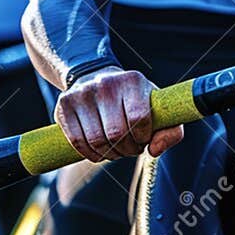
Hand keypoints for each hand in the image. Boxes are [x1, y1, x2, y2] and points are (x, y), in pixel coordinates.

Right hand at [54, 65, 183, 162]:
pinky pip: (77, 142)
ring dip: (109, 155)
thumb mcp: (156, 109)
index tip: (142, 139)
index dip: (142, 138)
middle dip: (126, 149)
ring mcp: (81, 94)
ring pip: (96, 141)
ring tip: (115, 150)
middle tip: (128, 149)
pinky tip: (99, 152)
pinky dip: (90, 155)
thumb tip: (154, 150)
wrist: (94, 79)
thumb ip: (171, 130)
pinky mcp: (64, 106)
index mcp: (132, 80)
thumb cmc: (131, 101)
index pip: (139, 118)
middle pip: (116, 133)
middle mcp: (105, 83)